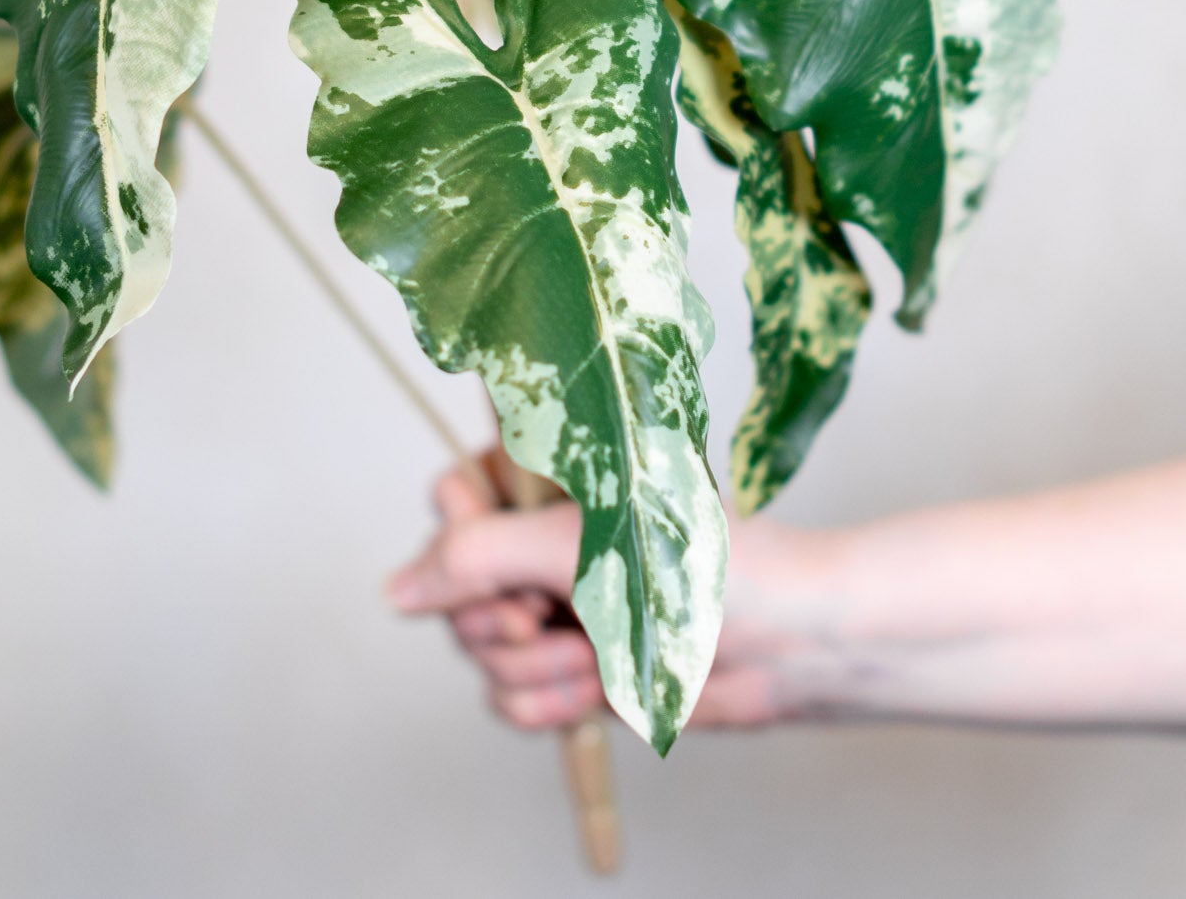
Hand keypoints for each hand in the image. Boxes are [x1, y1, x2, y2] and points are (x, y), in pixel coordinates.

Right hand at [385, 451, 854, 732]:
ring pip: (480, 656)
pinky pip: (511, 702)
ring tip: (604, 656)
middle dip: (505, 625)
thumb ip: (481, 558)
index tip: (513, 575)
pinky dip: (551, 706)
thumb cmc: (709, 568)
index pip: (450, 497)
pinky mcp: (570, 666)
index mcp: (546, 479)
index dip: (463, 547)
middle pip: (453, 592)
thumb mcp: (583, 549)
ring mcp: (554, 604)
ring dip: (538, 672)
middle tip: (559, 621)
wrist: (788, 643)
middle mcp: (540, 539)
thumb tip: (396, 589)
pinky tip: (604, 690)